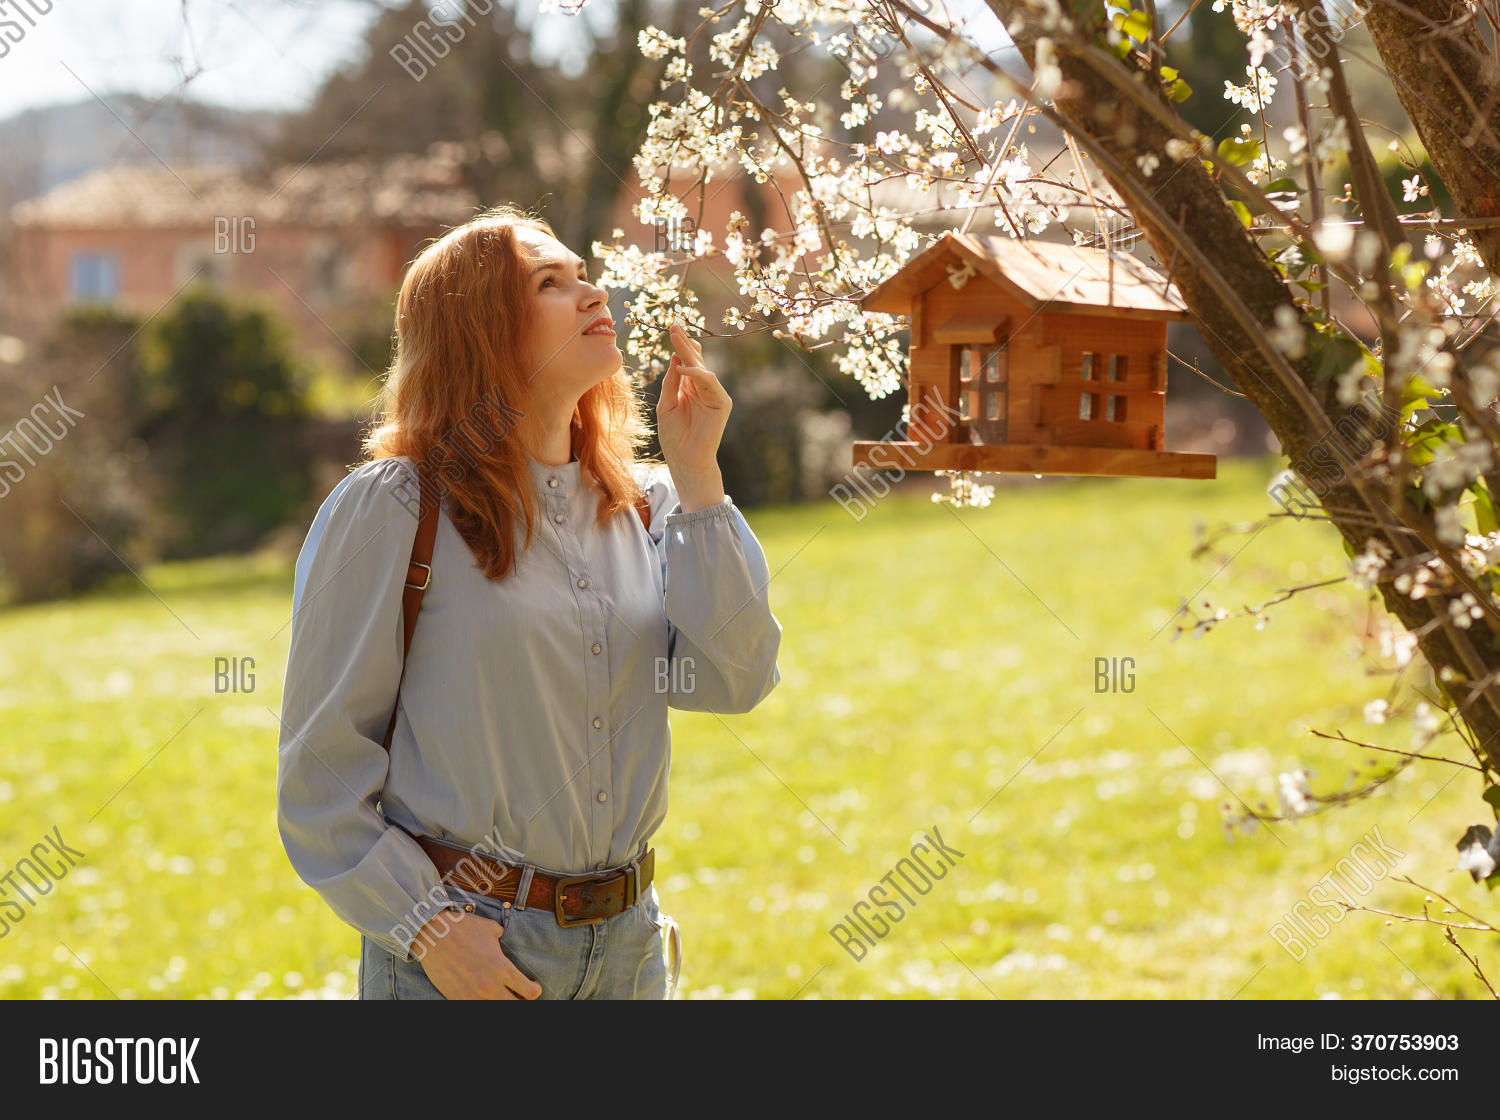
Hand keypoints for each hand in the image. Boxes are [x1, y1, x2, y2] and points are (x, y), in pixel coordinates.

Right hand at [410, 909, 541, 999]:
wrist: (433, 936)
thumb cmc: (463, 929)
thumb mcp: (491, 929)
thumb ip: (502, 939)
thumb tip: (505, 939)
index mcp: (503, 968)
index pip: (530, 992)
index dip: (534, 990)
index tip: (532, 986)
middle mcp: (491, 987)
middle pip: (516, 1006)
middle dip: (521, 1001)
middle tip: (518, 995)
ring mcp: (473, 996)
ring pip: (497, 1010)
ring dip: (501, 1002)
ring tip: (499, 995)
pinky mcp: (458, 1000)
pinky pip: (475, 1008)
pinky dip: (481, 1004)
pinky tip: (481, 997)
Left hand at [657, 320, 731, 485]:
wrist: (685, 459)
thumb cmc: (674, 436)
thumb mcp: (666, 405)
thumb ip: (671, 383)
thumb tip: (676, 359)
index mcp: (690, 388)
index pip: (687, 362)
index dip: (681, 346)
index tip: (671, 328)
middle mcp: (703, 388)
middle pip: (695, 361)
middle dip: (685, 343)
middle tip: (674, 325)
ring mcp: (714, 395)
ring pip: (703, 368)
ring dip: (690, 353)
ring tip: (676, 337)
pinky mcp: (722, 403)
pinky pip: (710, 382)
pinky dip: (697, 374)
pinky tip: (682, 368)